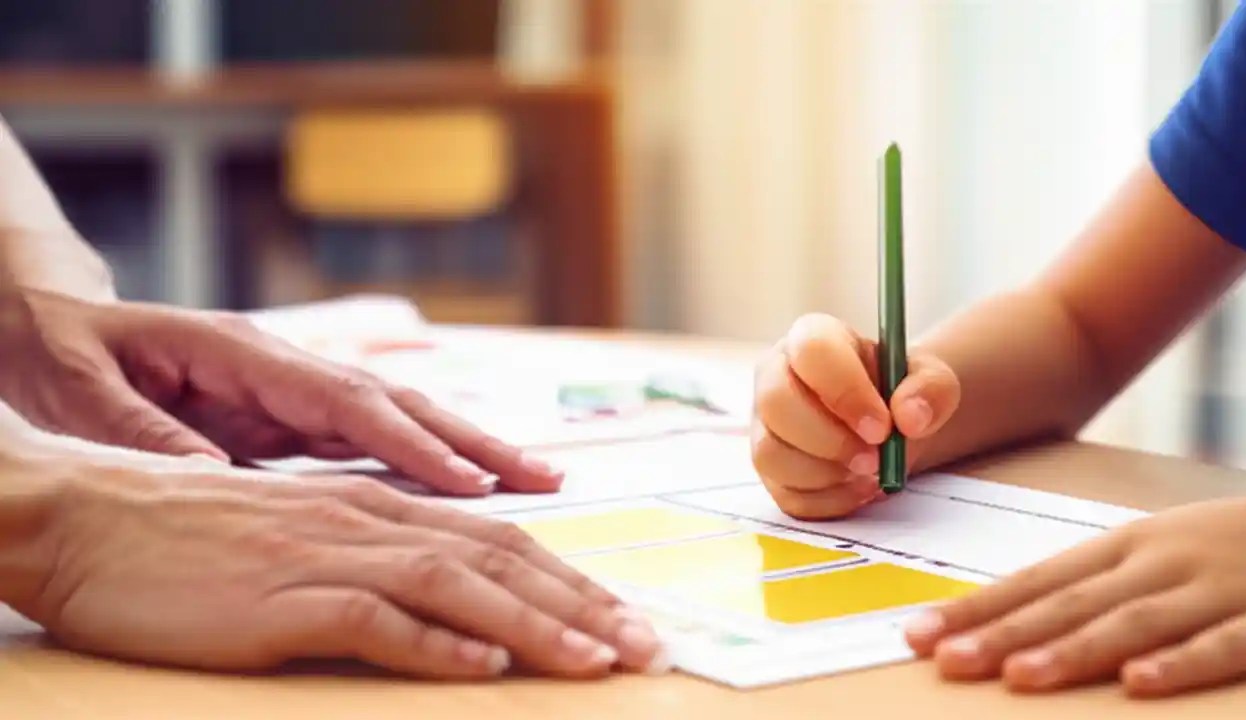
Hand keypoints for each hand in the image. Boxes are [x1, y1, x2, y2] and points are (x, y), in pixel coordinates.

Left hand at [0, 289, 559, 495]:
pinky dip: (424, 461)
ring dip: (465, 449)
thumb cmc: (64, 352)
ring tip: (531, 478)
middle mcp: (287, 369)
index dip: (412, 444)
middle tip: (544, 476)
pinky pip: (371, 441)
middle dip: (472, 441)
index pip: (347, 402)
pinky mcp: (290, 415)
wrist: (50, 325)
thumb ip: (150, 435)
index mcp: (245, 355)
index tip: (468, 484)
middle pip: (398, 403)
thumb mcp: (83, 391)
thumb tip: (219, 484)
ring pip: (399, 419)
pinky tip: (465, 484)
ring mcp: (294, 390)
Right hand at [3, 454, 666, 678]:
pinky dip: (433, 643)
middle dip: (581, 604)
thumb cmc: (191, 535)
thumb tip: (449, 607)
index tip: (624, 616)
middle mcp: (366, 520)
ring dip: (535, 625)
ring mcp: (324, 556)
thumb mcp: (300, 536)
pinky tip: (481, 666)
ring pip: (455, 586)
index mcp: (377, 505)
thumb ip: (372, 559)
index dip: (570, 579)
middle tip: (646, 644)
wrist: (89, 516)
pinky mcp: (277, 599)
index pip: (498, 541)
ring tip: (595, 660)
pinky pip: (370, 620)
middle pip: (499, 560)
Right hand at [751, 313, 959, 518]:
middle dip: (829, 439)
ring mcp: (764, 425)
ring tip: (871, 473)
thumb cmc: (895, 391)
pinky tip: (858, 488)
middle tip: (875, 459)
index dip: (845, 391)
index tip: (882, 427)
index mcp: (810, 339)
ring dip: (827, 474)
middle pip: (775, 402)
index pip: (811, 351)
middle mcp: (774, 377)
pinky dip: (828, 500)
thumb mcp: (929, 379)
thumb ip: (930, 389)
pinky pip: (785, 494)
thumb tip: (910, 417)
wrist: (886, 425)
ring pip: (771, 454)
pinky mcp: (769, 470)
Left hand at [903, 493, 1245, 696]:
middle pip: (1070, 602)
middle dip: (1004, 631)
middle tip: (948, 659)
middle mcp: (1157, 563)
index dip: (976, 607)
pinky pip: (1222, 645)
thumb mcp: (1153, 552)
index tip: (919, 633)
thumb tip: (1010, 622)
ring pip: (1133, 621)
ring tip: (1021, 673)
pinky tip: (1138, 683)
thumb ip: (1091, 585)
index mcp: (1122, 545)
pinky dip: (1180, 663)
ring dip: (1073, 648)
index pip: (1035, 580)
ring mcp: (1214, 590)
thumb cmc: (1223, 546)